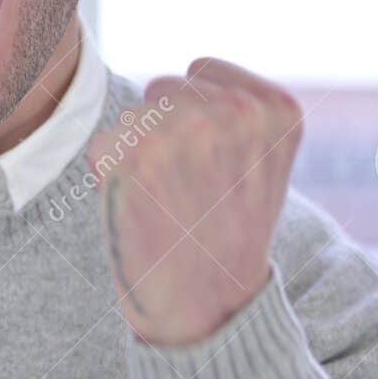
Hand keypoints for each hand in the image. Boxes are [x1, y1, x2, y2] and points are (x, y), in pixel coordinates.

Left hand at [86, 57, 302, 346]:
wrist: (207, 307)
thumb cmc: (228, 231)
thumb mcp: (262, 161)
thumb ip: (238, 108)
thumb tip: (186, 71)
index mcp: (275, 109)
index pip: (201, 71)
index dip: (198, 118)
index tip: (216, 166)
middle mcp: (234, 111)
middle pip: (162, 89)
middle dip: (164, 132)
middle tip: (188, 190)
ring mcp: (182, 130)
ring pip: (131, 117)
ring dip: (136, 155)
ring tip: (168, 201)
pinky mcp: (131, 156)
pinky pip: (102, 145)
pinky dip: (109, 177)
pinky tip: (142, 210)